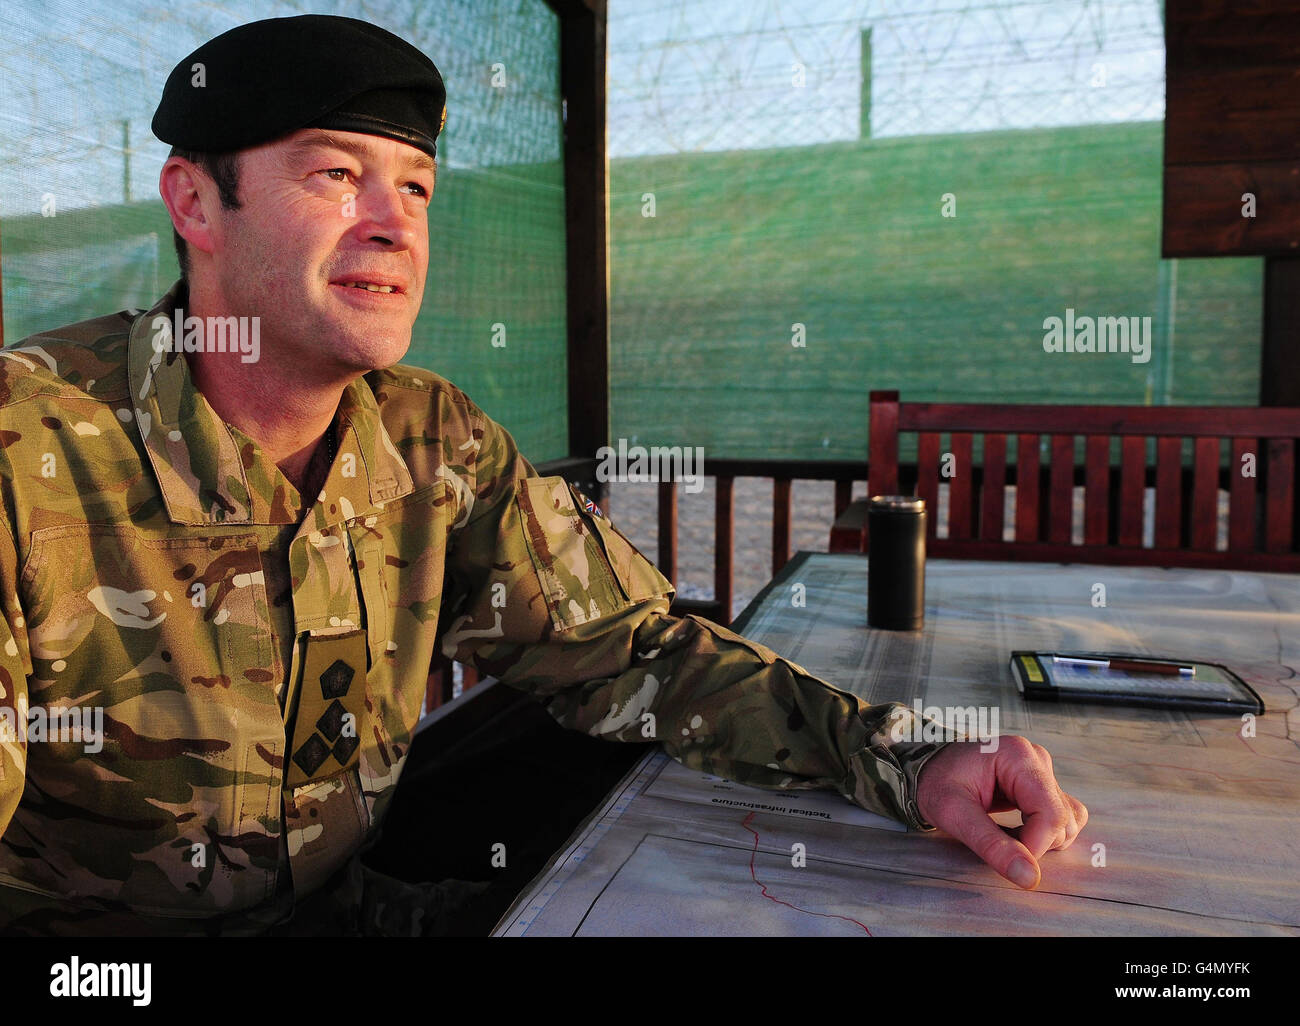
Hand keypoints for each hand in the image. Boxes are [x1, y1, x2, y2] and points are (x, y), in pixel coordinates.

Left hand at [915, 737, 1086, 889]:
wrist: (926, 771)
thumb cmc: (935, 784)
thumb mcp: (954, 814)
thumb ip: (991, 845)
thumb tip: (1029, 877)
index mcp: (1018, 756)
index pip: (1051, 814)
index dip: (1035, 846)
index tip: (1007, 857)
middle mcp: (1036, 759)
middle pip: (1062, 819)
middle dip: (1034, 843)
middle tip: (994, 837)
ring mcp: (1042, 772)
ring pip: (1066, 821)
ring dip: (1040, 840)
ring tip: (1002, 833)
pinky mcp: (1042, 786)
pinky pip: (1061, 818)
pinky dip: (1043, 834)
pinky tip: (1016, 831)